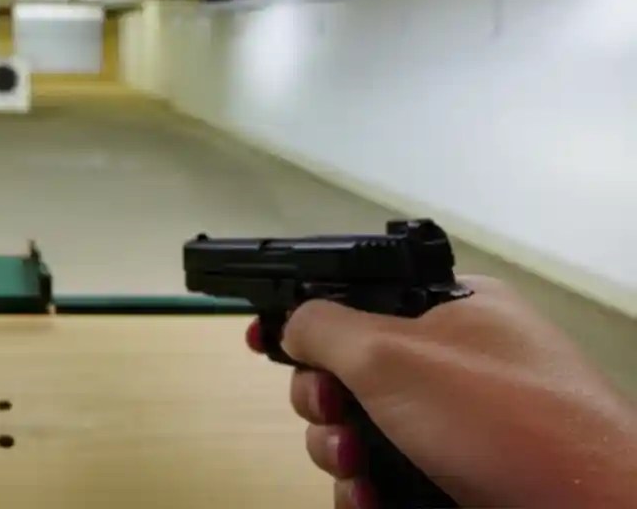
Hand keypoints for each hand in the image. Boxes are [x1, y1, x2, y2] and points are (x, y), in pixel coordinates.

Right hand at [247, 276, 636, 508]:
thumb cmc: (518, 426)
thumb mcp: (394, 355)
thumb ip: (325, 326)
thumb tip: (292, 321)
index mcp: (452, 308)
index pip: (358, 294)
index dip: (305, 315)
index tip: (263, 337)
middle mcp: (455, 363)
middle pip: (347, 370)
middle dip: (322, 400)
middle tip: (332, 412)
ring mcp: (459, 426)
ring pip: (360, 430)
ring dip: (339, 451)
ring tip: (358, 465)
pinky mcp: (457, 478)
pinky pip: (384, 477)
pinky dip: (365, 491)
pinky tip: (372, 499)